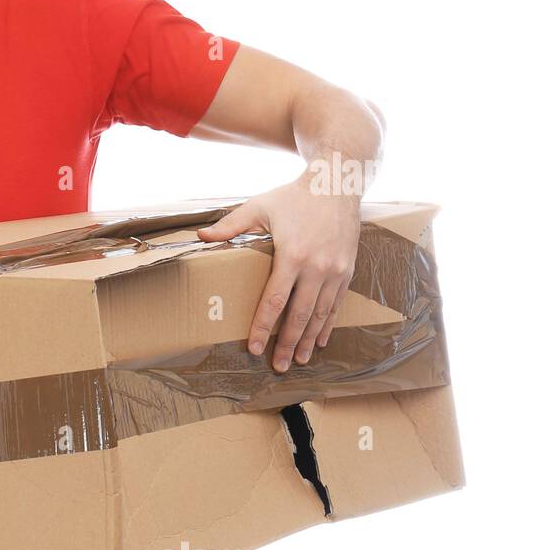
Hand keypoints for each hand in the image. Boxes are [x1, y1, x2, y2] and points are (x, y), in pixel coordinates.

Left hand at [196, 178, 361, 371]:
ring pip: (320, 315)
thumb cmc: (294, 196)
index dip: (264, 327)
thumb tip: (201, 237)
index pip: (275, 301)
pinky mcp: (347, 270)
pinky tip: (319, 341)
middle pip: (300, 316)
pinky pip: (336, 305)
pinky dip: (327, 325)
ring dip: (308, 340)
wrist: (338, 183)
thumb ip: (231, 224)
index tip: (255, 347)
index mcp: (293, 256)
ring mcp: (335, 271)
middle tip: (277, 366)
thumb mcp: (260, 206)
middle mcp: (317, 268)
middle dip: (287, 344)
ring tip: (298, 360)